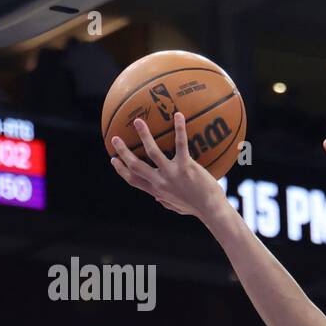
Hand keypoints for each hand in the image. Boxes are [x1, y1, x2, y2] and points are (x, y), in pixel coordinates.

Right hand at [110, 112, 226, 218]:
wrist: (212, 210)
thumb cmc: (198, 208)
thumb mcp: (178, 207)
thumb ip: (166, 202)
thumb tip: (157, 199)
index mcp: (157, 191)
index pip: (133, 180)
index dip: (121, 170)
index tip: (113, 159)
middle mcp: (160, 182)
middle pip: (135, 165)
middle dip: (123, 151)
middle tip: (115, 137)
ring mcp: (172, 174)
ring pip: (152, 151)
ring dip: (144, 135)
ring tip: (138, 121)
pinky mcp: (186, 167)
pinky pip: (180, 144)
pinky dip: (179, 128)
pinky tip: (178, 115)